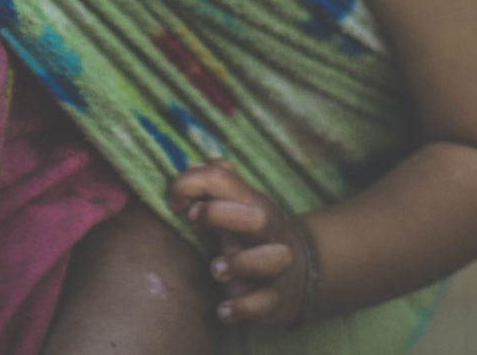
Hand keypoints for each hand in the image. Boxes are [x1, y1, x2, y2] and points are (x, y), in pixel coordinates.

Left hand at [167, 160, 316, 328]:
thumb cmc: (251, 235)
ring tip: (217, 270)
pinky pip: (264, 304)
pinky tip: (223, 311)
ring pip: (272, 260)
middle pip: (256, 216)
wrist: (301, 276)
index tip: (175, 204)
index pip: (222, 178)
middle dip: (223, 214)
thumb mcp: (238, 205)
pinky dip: (243, 308)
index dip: (192, 183)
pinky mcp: (274, 301)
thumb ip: (214, 184)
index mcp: (251, 204)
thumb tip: (189, 166)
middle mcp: (266, 233)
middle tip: (193, 220)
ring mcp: (274, 268)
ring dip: (241, 263)